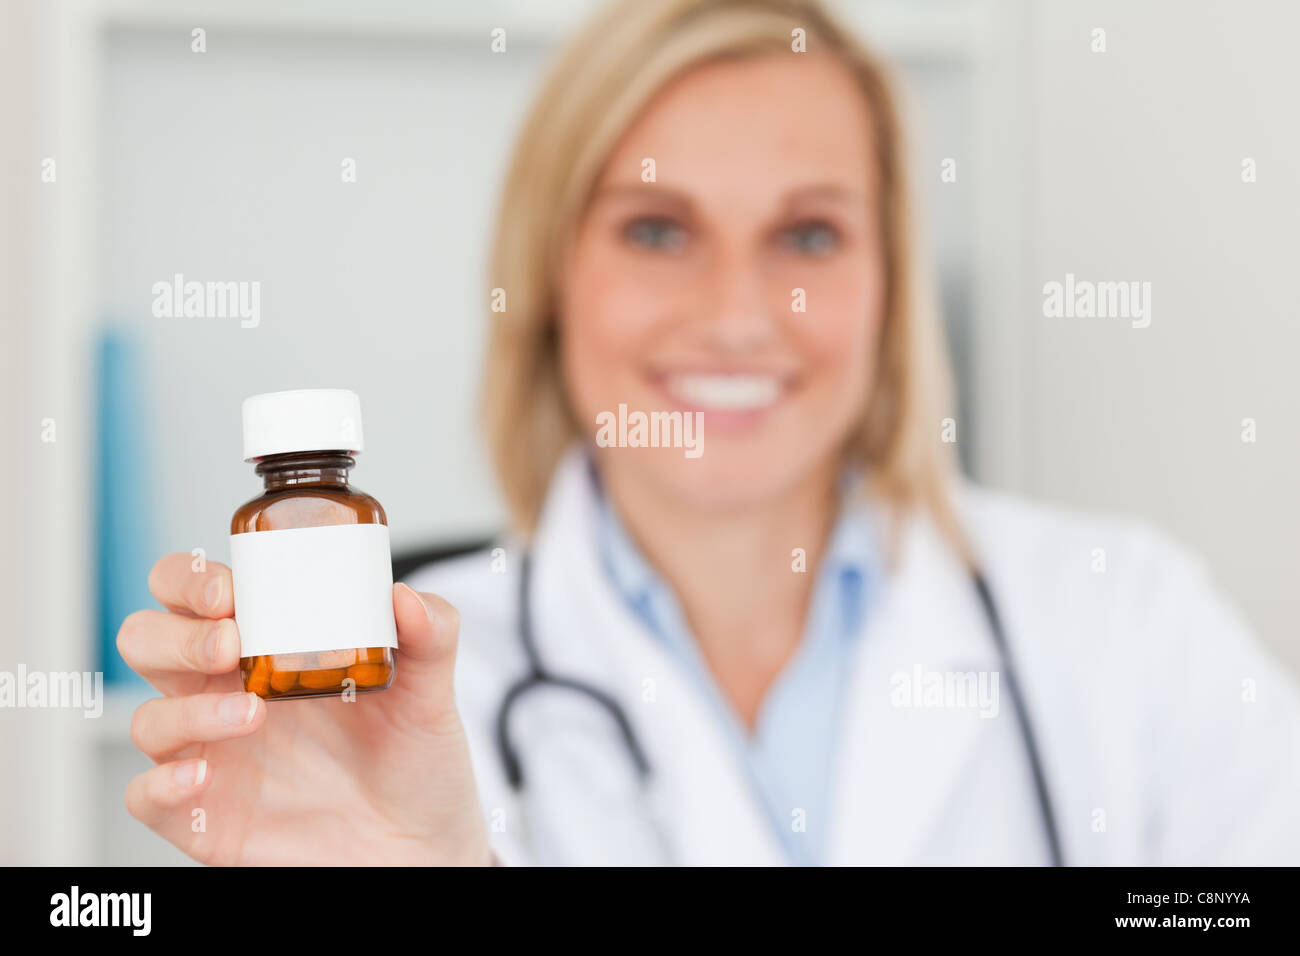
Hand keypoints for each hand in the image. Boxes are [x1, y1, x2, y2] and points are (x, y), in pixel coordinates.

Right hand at [118, 553, 490, 864]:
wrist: (422, 843)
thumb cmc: (413, 757)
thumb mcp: (430, 689)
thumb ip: (432, 633)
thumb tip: (405, 597)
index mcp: (264, 644)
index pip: (194, 592)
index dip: (193, 581)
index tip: (232, 590)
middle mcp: (224, 691)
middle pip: (148, 641)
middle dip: (176, 634)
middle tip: (231, 643)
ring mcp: (211, 753)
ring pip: (147, 718)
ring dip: (188, 710)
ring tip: (252, 712)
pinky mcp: (206, 816)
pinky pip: (146, 796)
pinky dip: (160, 784)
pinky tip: (200, 777)